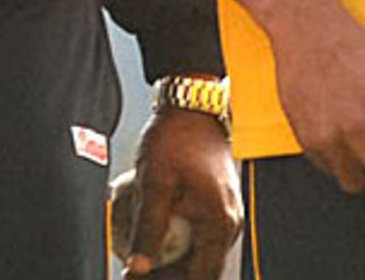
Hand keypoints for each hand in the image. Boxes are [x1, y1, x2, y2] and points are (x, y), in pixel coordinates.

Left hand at [123, 108, 241, 278]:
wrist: (192, 102)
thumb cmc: (176, 137)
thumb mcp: (156, 183)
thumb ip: (148, 231)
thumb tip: (137, 271)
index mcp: (220, 222)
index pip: (201, 278)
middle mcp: (230, 222)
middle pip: (201, 270)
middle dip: (168, 275)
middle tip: (134, 272)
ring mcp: (225, 212)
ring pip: (199, 254)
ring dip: (171, 262)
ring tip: (138, 257)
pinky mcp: (216, 203)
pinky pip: (199, 235)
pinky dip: (177, 242)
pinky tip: (150, 237)